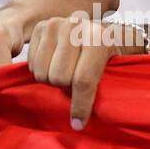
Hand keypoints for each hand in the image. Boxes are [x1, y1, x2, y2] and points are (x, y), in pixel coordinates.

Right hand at [27, 15, 120, 129]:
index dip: (80, 105)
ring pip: (42, 73)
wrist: (100, 29)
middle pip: (59, 78)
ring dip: (52, 80)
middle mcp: (75, 27)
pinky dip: (42, 70)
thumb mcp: (117, 70)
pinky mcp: (40, 27)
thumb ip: (103, 91)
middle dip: (66, 88)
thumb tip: (80, 123)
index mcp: (98, 38)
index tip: (78, 123)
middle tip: (75, 84)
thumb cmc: (111, 55)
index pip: (83, 79)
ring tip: (65, 73)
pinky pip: (32, 64)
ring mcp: (55, 24)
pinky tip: (54, 63)